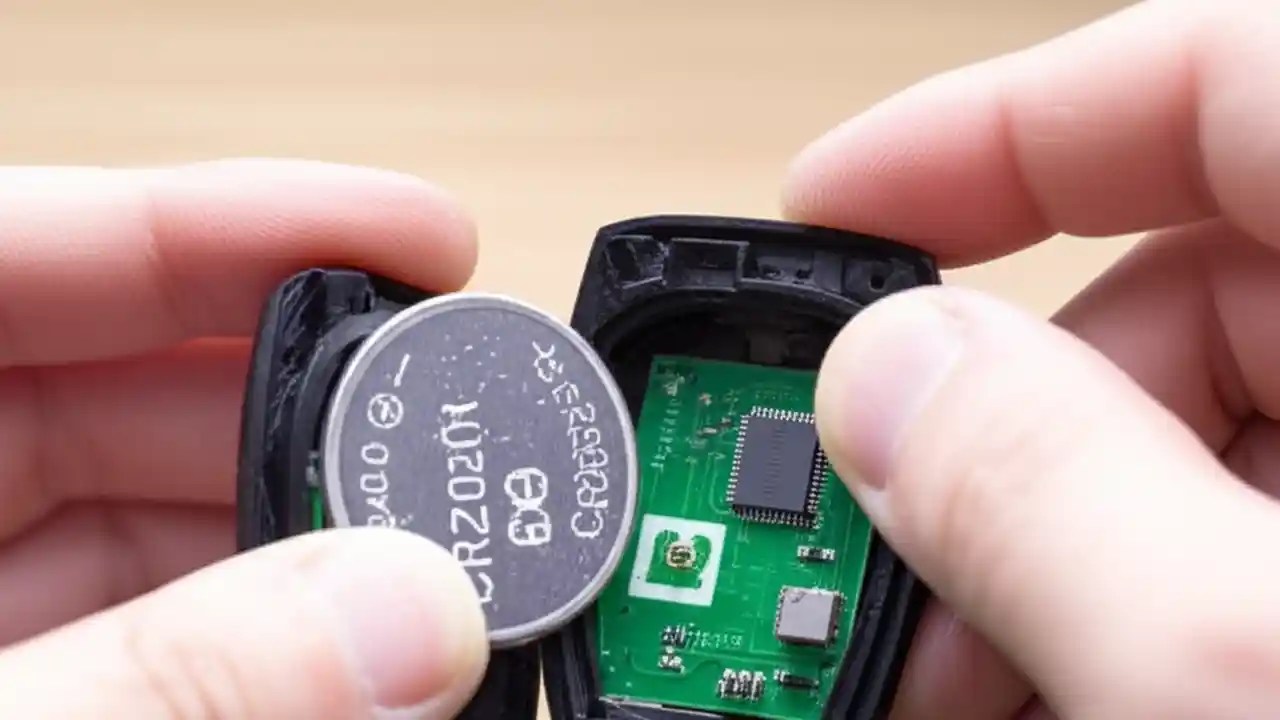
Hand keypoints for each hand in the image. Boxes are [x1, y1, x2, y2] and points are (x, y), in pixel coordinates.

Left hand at [0, 160, 487, 717]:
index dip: (226, 224)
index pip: (28, 263)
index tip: (407, 232)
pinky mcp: (39, 684)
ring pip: (160, 516)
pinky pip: (162, 618)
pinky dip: (274, 629)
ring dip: (313, 531)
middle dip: (305, 402)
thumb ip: (167, 680)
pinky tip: (364, 638)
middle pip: (123, 390)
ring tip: (435, 551)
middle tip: (452, 421)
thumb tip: (409, 613)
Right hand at [788, 2, 1279, 718]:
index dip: (997, 123)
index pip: (1216, 78)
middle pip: (1177, 290)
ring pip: (1194, 433)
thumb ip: (1050, 501)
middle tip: (882, 575)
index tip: (832, 209)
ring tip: (960, 687)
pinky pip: (1240, 533)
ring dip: (1042, 553)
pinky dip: (1128, 607)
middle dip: (998, 438)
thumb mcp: (1244, 678)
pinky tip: (1055, 694)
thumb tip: (887, 384)